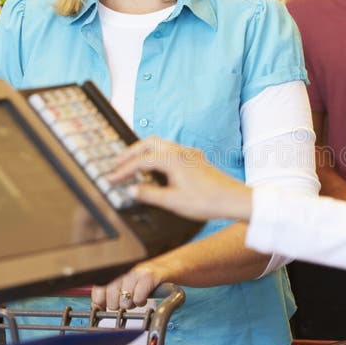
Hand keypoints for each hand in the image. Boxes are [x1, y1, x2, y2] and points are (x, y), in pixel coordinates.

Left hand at [91, 257, 171, 309]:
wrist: (170, 267)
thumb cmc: (146, 279)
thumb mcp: (126, 283)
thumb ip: (110, 293)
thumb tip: (96, 307)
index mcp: (116, 272)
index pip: (99, 288)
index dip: (99, 302)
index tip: (102, 308)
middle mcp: (124, 270)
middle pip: (111, 296)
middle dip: (117, 305)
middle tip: (126, 303)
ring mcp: (137, 272)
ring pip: (124, 299)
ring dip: (131, 304)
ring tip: (137, 298)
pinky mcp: (150, 277)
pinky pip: (138, 297)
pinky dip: (141, 302)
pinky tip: (145, 298)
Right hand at [108, 136, 252, 222]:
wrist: (233, 200)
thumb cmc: (207, 200)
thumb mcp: (172, 201)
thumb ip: (149, 195)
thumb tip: (131, 190)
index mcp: (172, 159)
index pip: (141, 161)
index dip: (123, 170)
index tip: (112, 178)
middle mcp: (180, 151)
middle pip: (149, 143)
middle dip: (131, 152)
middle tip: (118, 164)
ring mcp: (189, 154)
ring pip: (161, 145)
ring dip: (144, 152)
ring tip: (133, 165)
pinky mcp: (195, 160)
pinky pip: (170, 151)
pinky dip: (157, 156)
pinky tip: (156, 169)